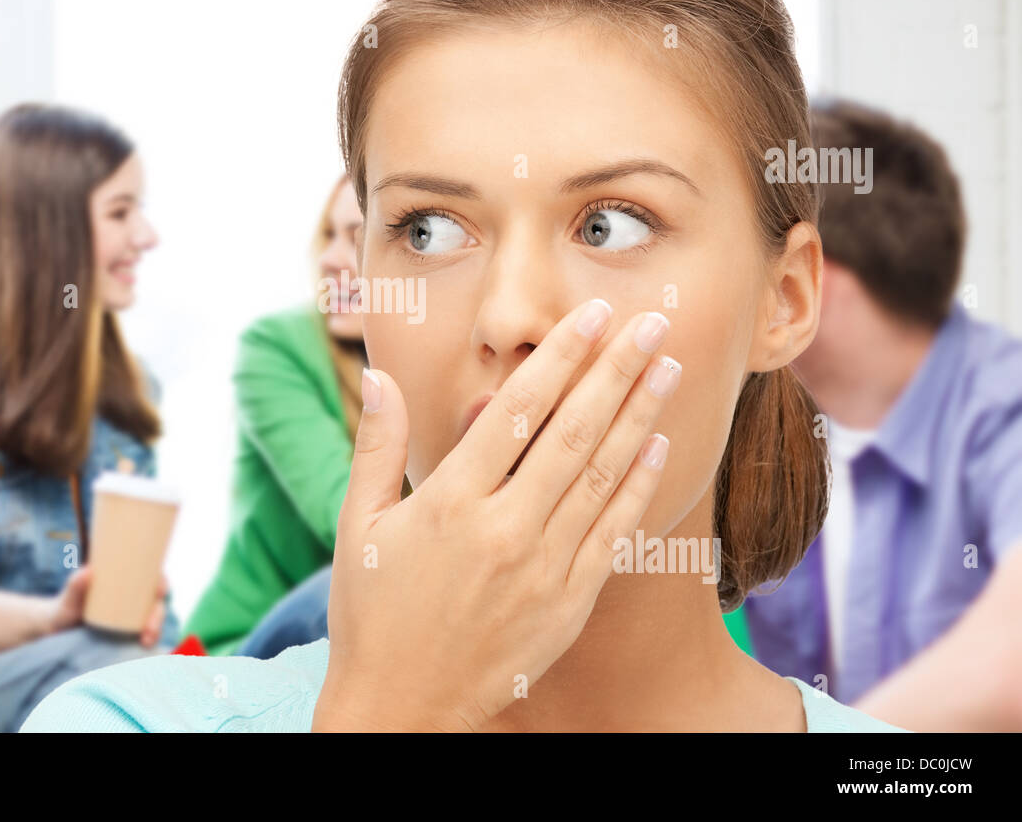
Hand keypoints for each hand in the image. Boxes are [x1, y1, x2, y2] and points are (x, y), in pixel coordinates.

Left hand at [46, 566, 169, 647]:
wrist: (53, 633)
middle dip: (159, 615)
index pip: (150, 580)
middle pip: (155, 605)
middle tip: (149, 628)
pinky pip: (144, 639)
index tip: (160, 590)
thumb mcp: (70, 597)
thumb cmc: (63, 608)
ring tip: (146, 641)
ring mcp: (130, 621)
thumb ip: (76, 584)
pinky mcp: (125, 638)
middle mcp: (131, 602)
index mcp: (124, 585)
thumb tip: (89, 571)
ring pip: (153, 623)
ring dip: (156, 631)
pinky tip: (148, 650)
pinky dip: (149, 643)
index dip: (161, 583)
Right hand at [313, 301, 678, 731]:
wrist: (401, 708)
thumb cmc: (372, 613)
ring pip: (603, 477)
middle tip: (652, 323)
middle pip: (573, 434)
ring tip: (667, 370)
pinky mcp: (567, 605)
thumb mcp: (357, 525)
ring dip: (639, 417)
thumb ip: (376, 448)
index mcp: (450, 503)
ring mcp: (543, 570)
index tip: (593, 317)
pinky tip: (657, 447)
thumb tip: (380, 377)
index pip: (517, 411)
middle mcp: (504, 531)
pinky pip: (613, 534)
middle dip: (616, 372)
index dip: (559, 358)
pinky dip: (638, 487)